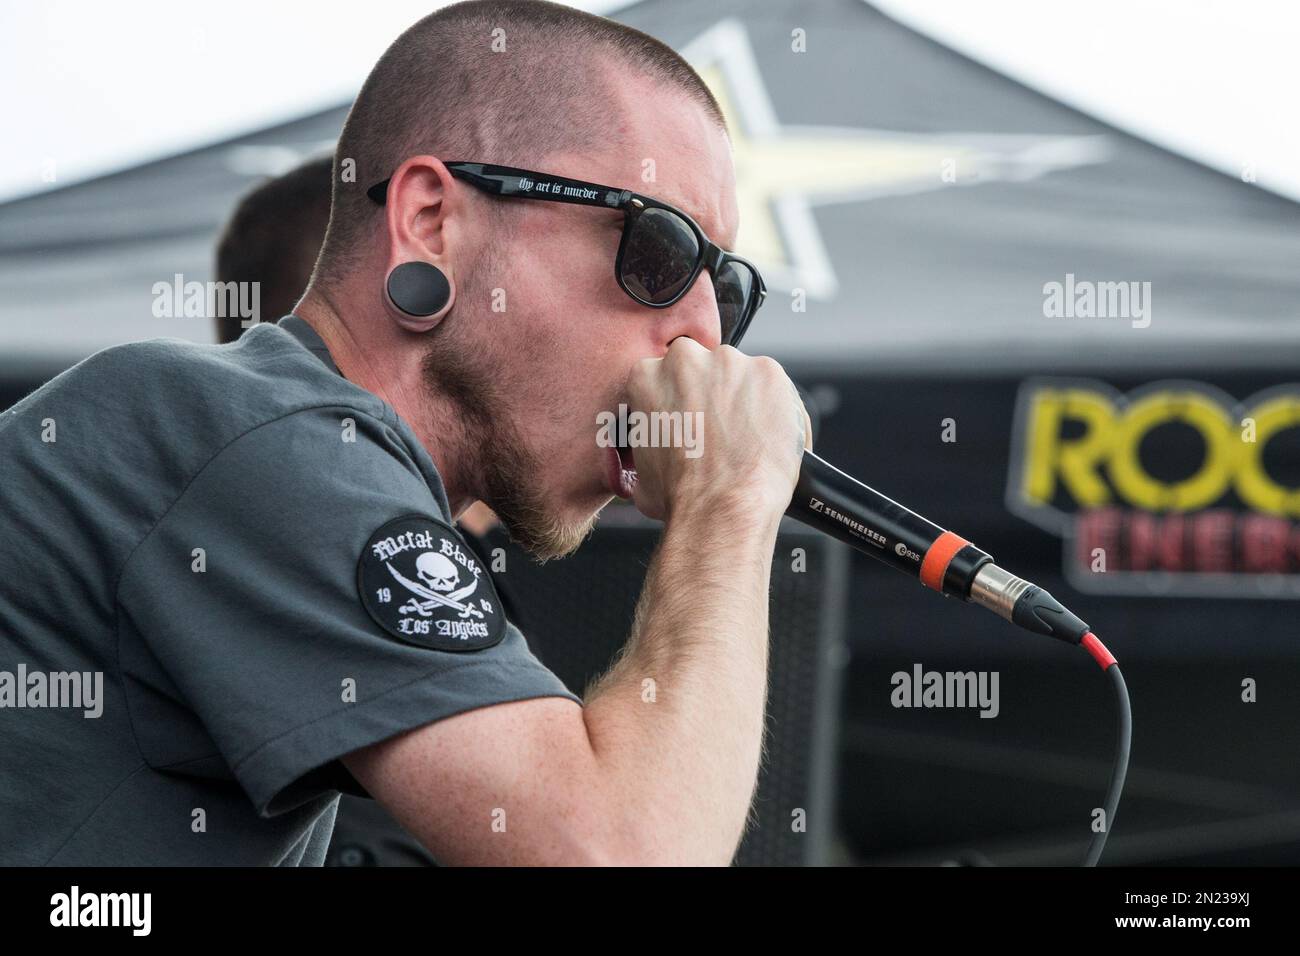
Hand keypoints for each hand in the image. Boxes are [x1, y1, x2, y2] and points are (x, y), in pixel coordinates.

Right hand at [624, 338, 811, 522]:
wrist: (722, 507)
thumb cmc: (681, 496)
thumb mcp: (641, 472)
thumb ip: (647, 447)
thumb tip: (652, 462)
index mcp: (648, 375)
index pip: (668, 374)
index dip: (683, 398)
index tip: (693, 417)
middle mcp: (686, 360)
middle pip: (704, 366)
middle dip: (713, 391)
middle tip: (720, 428)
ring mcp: (730, 363)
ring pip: (740, 374)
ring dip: (744, 398)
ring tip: (748, 437)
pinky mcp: (768, 372)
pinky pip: (774, 386)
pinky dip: (776, 406)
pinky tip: (769, 435)